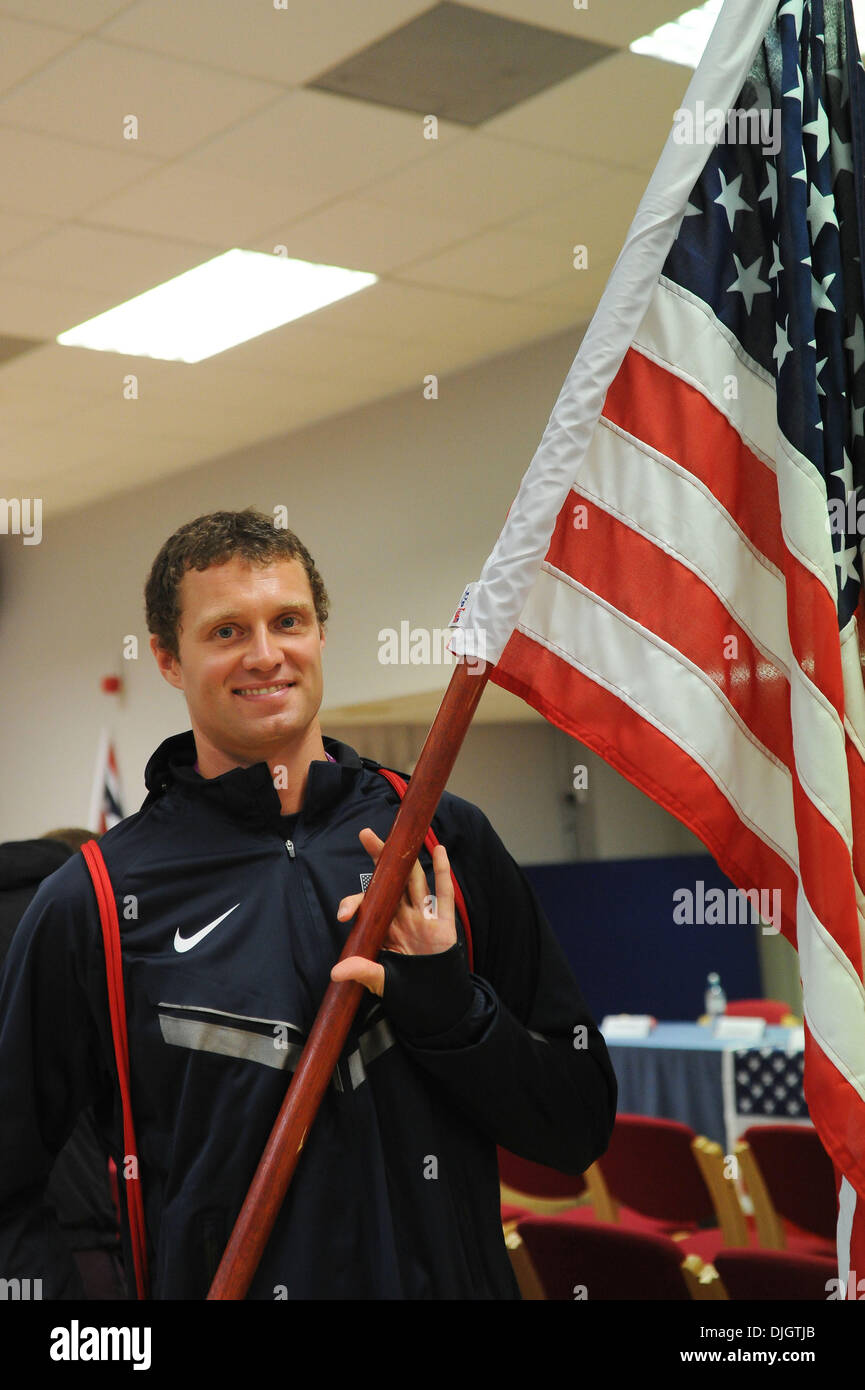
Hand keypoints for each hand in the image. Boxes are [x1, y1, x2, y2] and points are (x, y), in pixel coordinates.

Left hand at [330, 828, 456, 995]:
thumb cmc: (407, 990)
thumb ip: (362, 972)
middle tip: (366, 834)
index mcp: (384, 928)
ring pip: (414, 881)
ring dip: (407, 859)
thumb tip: (336, 972)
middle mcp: (402, 917)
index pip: (367, 906)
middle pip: (390, 881)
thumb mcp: (381, 982)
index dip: (355, 903)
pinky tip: (438, 851)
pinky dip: (442, 872)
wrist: (436, 1002)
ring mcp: (424, 917)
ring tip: (399, 837)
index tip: (344, 914)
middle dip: (380, 858)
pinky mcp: (444, 923)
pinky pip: (443, 893)